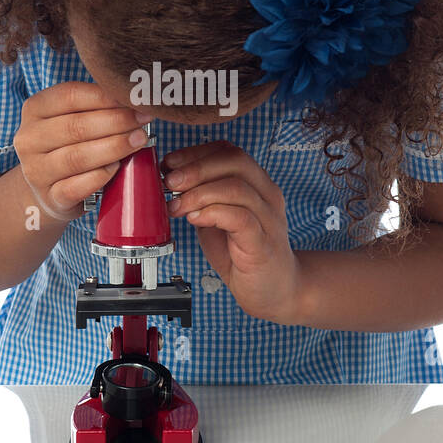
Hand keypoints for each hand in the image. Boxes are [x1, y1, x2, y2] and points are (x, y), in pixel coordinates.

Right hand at [14, 82, 151, 220]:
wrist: (48, 190)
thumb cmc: (68, 146)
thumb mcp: (72, 119)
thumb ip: (95, 107)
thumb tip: (134, 99)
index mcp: (34, 110)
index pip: (70, 96)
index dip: (105, 97)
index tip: (133, 100)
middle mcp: (29, 139)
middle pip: (76, 126)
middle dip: (116, 122)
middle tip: (143, 120)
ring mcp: (36, 171)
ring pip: (77, 157)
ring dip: (114, 147)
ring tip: (139, 140)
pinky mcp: (50, 197)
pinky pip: (78, 186)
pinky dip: (101, 176)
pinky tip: (118, 167)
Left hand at [162, 140, 302, 324]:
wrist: (273, 291)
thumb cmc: (243, 254)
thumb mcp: (216, 219)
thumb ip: (200, 200)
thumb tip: (168, 182)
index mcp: (256, 184)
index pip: (229, 151)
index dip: (196, 152)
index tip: (170, 163)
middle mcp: (266, 195)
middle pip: (235, 161)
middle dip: (196, 167)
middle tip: (170, 182)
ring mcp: (268, 218)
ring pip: (236, 187)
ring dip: (198, 192)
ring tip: (177, 206)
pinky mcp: (263, 243)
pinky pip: (240, 217)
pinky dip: (212, 213)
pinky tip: (195, 219)